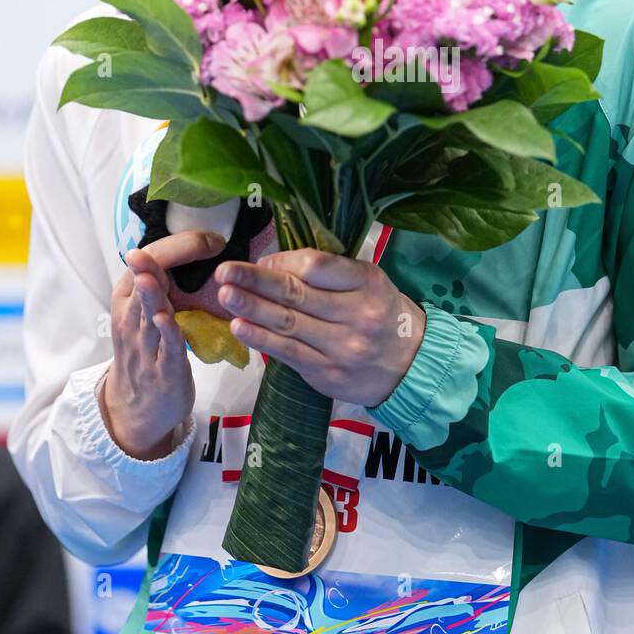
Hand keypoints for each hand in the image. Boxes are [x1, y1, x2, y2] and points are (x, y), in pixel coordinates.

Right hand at [101, 230, 225, 458]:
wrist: (138, 407)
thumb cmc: (148, 351)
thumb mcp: (145, 313)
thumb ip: (159, 282)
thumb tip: (188, 243)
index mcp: (129, 300)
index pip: (146, 263)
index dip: (175, 248)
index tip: (208, 239)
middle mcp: (132, 320)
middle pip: (141, 286)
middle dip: (155, 264)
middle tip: (161, 246)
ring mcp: (145, 346)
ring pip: (146, 316)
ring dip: (150, 296)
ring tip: (150, 276)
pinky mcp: (164, 371)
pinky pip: (165, 348)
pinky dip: (166, 332)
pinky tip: (166, 318)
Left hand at [213, 249, 426, 407]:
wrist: (409, 364)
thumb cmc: (381, 312)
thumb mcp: (367, 281)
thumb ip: (327, 272)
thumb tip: (272, 264)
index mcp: (366, 282)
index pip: (317, 266)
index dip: (282, 262)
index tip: (259, 260)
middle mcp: (356, 314)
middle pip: (297, 294)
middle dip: (256, 281)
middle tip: (225, 271)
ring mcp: (341, 347)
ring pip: (288, 324)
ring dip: (252, 309)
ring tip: (224, 295)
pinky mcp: (327, 373)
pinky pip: (288, 353)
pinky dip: (261, 339)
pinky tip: (239, 327)